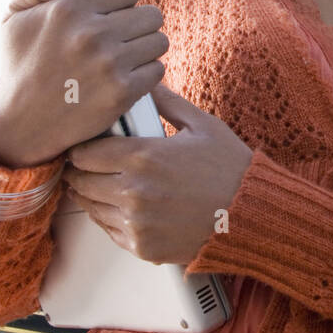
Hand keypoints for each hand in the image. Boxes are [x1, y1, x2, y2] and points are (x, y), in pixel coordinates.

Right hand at [0, 0, 167, 166]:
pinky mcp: (122, 92)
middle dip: (136, 25)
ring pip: (159, 41)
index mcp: (68, 8)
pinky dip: (144, 75)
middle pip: (151, 14)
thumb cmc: (20, 64)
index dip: (122, 0)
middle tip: (116, 39)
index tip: (110, 13)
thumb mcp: (14, 14)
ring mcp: (109, 64)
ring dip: (144, 50)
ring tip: (120, 58)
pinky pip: (158, 70)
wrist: (20, 123)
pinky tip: (121, 78)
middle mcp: (90, 34)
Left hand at [62, 83, 253, 265]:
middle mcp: (133, 192)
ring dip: (94, 195)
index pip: (84, 153)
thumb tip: (147, 85)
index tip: (91, 146)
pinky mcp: (142, 248)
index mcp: (144, 157)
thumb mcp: (204, 126)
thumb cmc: (231, 168)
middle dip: (83, 170)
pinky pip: (109, 230)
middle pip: (80, 180)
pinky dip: (112, 218)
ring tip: (110, 185)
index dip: (83, 147)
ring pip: (90, 207)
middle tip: (95, 165)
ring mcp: (136, 224)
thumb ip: (168, 104)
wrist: (252, 214)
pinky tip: (129, 207)